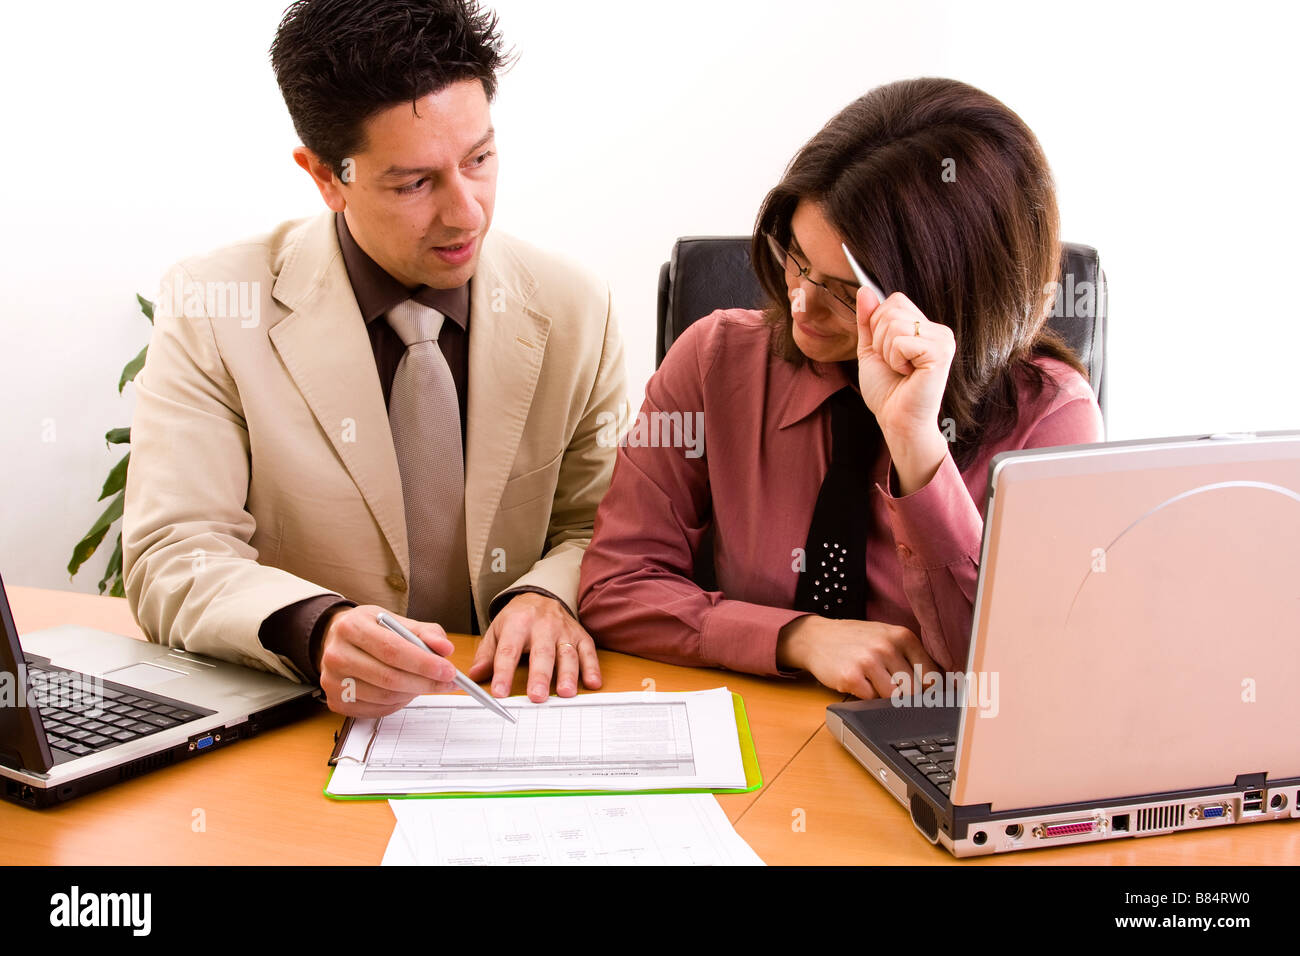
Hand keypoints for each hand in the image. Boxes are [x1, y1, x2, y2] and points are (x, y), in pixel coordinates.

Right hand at [316, 604, 457, 716]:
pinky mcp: (336, 701)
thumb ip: (425, 632)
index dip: (424, 663)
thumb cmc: (370, 629)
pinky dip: (398, 703)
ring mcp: (333, 680)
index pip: (392, 650)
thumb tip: (445, 649)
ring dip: (413, 693)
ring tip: (425, 683)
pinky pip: (377, 709)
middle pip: (389, 677)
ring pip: (385, 696)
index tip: (448, 670)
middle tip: (447, 681)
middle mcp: (337, 654)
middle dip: (425, 682)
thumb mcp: (396, 621)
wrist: (337, 640)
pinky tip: (405, 691)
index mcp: (351, 627)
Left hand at [468, 593, 601, 702]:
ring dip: (568, 674)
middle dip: (540, 676)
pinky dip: (592, 668)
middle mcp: (543, 625)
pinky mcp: (581, 635)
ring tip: (565, 693)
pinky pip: (588, 652)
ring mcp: (564, 631)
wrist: (541, 596)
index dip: (503, 672)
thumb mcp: (497, 630)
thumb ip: (487, 654)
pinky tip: (592, 683)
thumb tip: (475, 675)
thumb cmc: (518, 619)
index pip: (509, 650)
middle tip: (536, 696)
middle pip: (542, 653)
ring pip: (567, 653)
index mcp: (518, 623)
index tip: (499, 692)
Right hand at [776, 615, 939, 698]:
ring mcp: (868, 661)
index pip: (932, 675)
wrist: (816, 637)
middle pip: (915, 691)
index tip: (927, 697)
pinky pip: (871, 700)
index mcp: (902, 636)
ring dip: (885, 696)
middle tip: (893, 688)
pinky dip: (866, 696)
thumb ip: (911, 655)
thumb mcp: (886, 636)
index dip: (931, 691)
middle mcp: (887, 646)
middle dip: (907, 696)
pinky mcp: (850, 677)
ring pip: (894, 698)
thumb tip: (940, 685)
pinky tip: (858, 682)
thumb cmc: (856, 639)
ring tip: (873, 681)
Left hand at [854, 288, 954, 493]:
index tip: (887, 352)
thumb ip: (868, 320)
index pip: (893, 300)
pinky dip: (895, 359)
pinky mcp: (941, 352)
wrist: (896, 420)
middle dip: (879, 340)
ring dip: (887, 352)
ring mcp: (942, 339)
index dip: (878, 325)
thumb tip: (865, 289)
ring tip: (901, 369)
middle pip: (891, 308)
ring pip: (894, 324)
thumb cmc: (887, 390)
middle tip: (894, 364)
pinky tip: (908, 373)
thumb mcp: (870, 349)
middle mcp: (938, 330)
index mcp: (924, 327)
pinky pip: (901, 340)